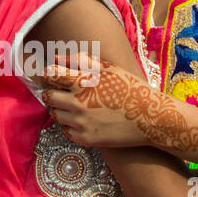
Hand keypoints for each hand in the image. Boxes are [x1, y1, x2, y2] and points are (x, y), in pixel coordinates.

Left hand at [41, 58, 197, 159]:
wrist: (149, 117)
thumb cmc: (130, 88)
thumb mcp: (109, 69)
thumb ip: (81, 61)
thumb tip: (57, 58)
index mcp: (83, 82)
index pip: (51, 75)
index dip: (48, 74)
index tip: (51, 75)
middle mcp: (78, 102)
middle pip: (48, 97)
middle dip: (51, 93)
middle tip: (61, 93)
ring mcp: (81, 122)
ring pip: (55, 115)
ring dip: (60, 109)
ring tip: (76, 107)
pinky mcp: (86, 138)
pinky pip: (66, 131)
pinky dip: (70, 125)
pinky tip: (84, 120)